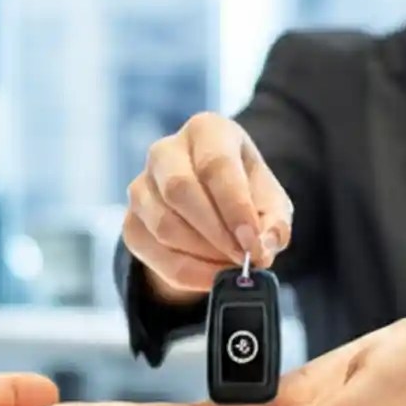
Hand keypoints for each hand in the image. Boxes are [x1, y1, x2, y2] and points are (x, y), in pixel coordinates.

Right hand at [123, 112, 293, 302]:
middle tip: (242, 259)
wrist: (210, 201)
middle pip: (179, 191)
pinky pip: (152, 251)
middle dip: (215, 233)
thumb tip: (264, 247)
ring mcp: (141, 185)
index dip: (235, 208)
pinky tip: (209, 274)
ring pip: (163, 225)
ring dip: (201, 256)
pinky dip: (184, 271)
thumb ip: (274, 224)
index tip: (252, 242)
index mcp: (206, 131)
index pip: (215, 165)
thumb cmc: (243, 192)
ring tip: (230, 266)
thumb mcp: (270, 201)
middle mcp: (166, 151)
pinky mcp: (130, 220)